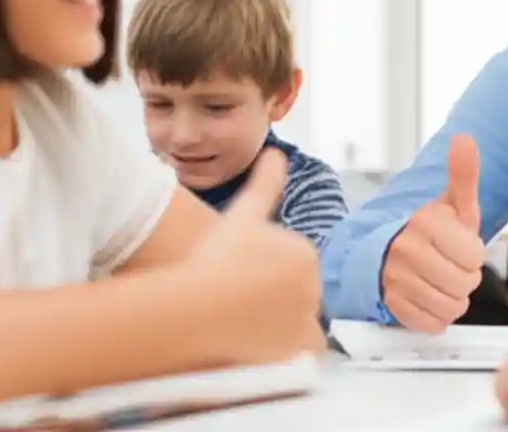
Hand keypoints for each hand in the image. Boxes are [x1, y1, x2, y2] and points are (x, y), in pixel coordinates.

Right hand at [180, 148, 325, 363]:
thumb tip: (276, 153)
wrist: (194, 308)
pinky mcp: (295, 353)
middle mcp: (313, 288)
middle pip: (292, 297)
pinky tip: (262, 347)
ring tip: (242, 326)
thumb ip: (264, 185)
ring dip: (280, 326)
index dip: (260, 274)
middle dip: (270, 300)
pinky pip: (301, 355)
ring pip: (297, 325)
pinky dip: (289, 354)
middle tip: (232, 303)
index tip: (235, 276)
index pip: (290, 268)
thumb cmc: (212, 261)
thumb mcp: (241, 215)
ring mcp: (305, 322)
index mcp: (305, 254)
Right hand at [381, 134, 485, 332]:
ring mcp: (395, 279)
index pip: (474, 256)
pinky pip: (431, 323)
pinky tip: (427, 296)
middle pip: (464, 284)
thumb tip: (465, 138)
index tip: (459, 247)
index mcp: (424, 222)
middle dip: (464, 279)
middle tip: (450, 266)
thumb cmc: (430, 231)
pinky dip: (435, 315)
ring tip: (440, 281)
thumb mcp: (452, 203)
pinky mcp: (391, 305)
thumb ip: (463, 174)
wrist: (386, 254)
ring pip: (449, 306)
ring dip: (452, 298)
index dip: (473, 255)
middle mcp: (405, 249)